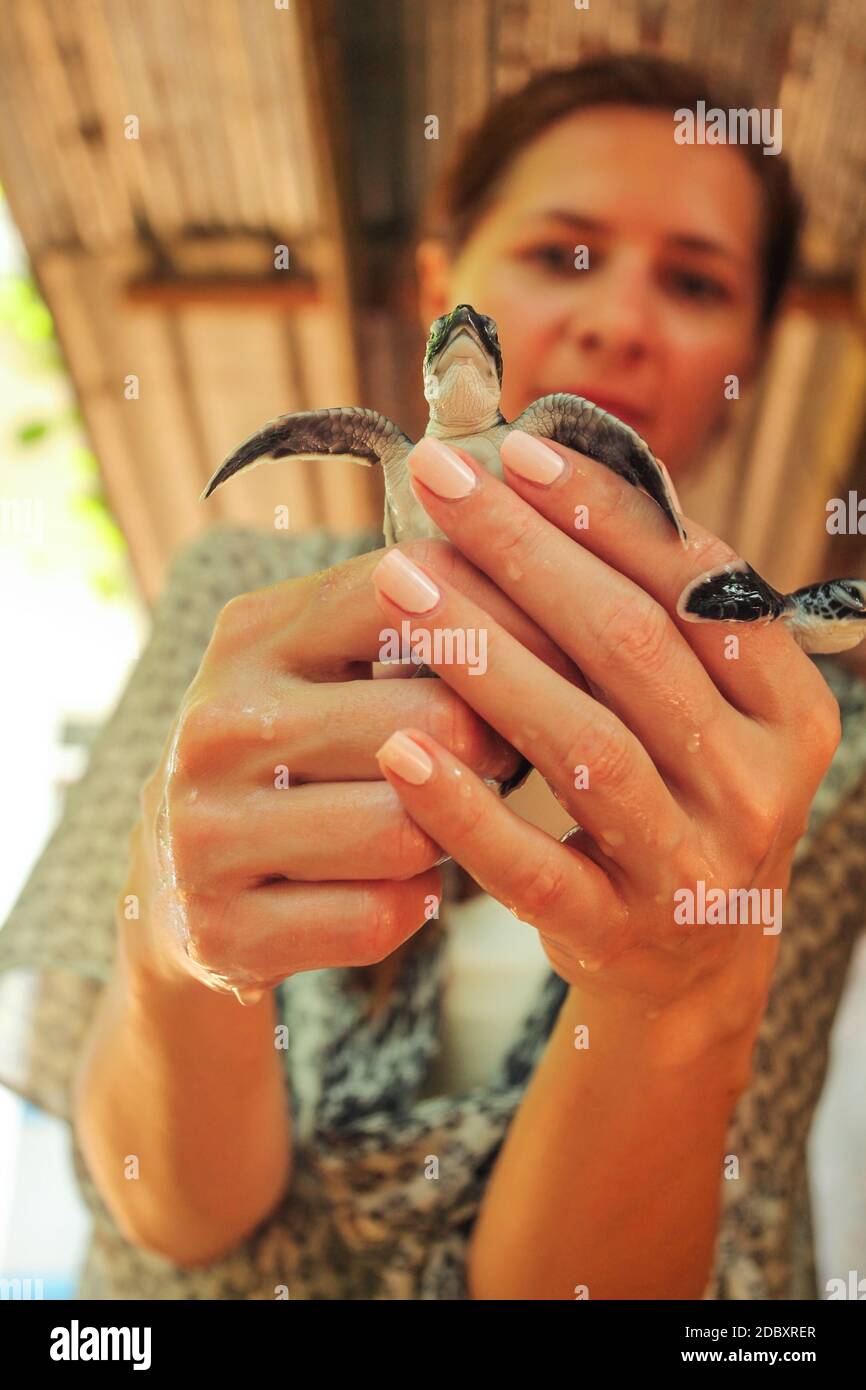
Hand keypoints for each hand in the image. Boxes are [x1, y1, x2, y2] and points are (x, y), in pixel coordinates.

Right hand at [129, 538, 577, 1000]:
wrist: (184, 882)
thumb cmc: (303, 754)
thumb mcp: (328, 665)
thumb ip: (419, 621)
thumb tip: (560, 586)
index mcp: (253, 633)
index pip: (414, 591)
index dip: (511, 620)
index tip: (568, 654)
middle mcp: (216, 723)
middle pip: (435, 723)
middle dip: (496, 747)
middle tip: (502, 761)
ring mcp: (204, 832)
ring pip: (410, 830)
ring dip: (450, 837)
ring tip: (437, 823)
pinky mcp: (220, 929)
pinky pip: (378, 918)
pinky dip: (408, 908)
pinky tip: (387, 890)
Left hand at [371, 432, 841, 1048]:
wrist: (695, 960)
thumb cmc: (677, 795)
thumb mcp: (701, 708)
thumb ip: (654, 615)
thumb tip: (549, 480)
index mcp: (787, 706)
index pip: (695, 584)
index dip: (604, 510)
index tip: (516, 449)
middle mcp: (758, 783)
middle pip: (633, 647)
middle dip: (525, 553)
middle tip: (437, 482)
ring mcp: (695, 865)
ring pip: (586, 746)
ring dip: (486, 657)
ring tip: (399, 586)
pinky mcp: (622, 932)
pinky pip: (536, 870)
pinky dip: (465, 811)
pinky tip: (398, 751)